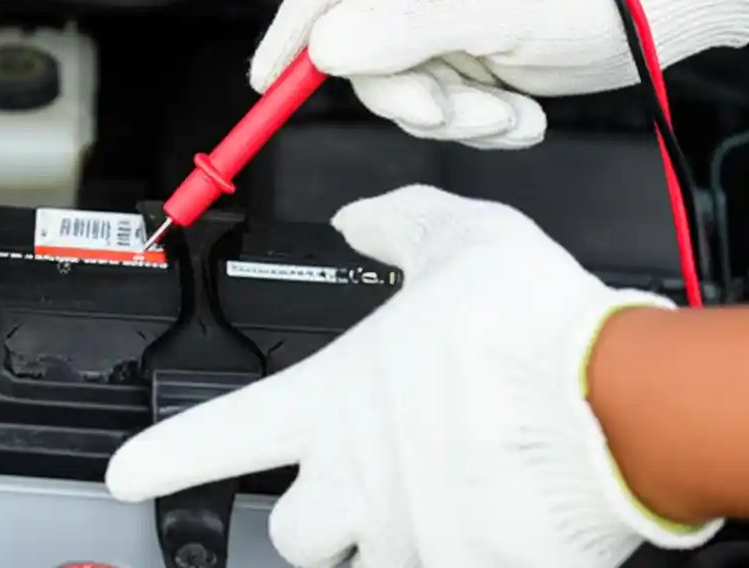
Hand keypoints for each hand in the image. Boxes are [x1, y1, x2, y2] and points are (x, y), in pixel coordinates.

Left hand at [105, 185, 721, 567]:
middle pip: (290, 533)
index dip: (166, 455)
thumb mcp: (461, 241)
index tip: (128, 473)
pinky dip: (449, 555)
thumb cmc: (537, 330)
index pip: (220, 433)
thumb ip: (400, 224)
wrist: (620, 404)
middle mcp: (353, 480)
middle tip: (359, 487)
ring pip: (359, 567)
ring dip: (384, 543)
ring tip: (436, 503)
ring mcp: (403, 538)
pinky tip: (484, 529)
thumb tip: (363, 216)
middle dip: (315, 516)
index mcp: (335, 401)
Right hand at [250, 0, 748, 148]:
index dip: (292, 32)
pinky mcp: (473, 48)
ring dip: (454, 116)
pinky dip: (480, 122)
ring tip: (507, 110)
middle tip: (448, 109)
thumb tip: (325, 48)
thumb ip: (403, 24)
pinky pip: (444, 103)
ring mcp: (448, 10)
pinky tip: (519, 109)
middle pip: (362, 48)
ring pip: (405, 85)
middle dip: (407, 93)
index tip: (268, 82)